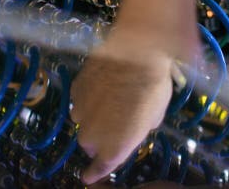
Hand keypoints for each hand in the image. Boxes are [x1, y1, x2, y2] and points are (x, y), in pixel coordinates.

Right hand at [71, 30, 173, 184]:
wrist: (135, 53)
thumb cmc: (152, 87)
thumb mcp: (154, 115)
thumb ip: (139, 128)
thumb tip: (135, 124)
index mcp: (114, 148)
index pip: (100, 169)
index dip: (95, 172)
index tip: (89, 176)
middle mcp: (92, 136)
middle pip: (91, 144)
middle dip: (100, 137)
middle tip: (115, 121)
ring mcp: (80, 112)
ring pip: (82, 121)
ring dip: (93, 116)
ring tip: (110, 98)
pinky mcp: (74, 91)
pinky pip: (79, 100)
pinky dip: (88, 97)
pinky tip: (102, 84)